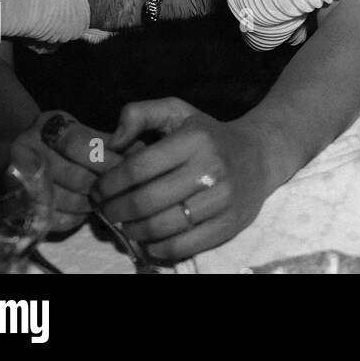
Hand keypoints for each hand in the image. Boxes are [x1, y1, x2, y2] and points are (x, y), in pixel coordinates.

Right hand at [15, 110, 121, 233]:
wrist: (21, 156)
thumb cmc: (66, 144)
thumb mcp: (85, 132)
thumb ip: (109, 141)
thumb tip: (138, 153)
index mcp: (49, 124)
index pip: (80, 143)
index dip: (107, 158)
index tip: (129, 168)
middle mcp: (27, 146)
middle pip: (73, 175)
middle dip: (101, 185)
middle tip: (120, 192)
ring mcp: (15, 176)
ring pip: (63, 198)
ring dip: (89, 204)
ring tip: (104, 202)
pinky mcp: (15, 202)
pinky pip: (50, 217)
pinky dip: (73, 218)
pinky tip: (83, 213)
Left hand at [92, 98, 279, 260]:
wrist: (261, 154)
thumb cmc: (210, 134)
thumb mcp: (178, 112)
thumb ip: (140, 114)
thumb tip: (112, 142)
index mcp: (195, 139)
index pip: (137, 168)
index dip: (108, 184)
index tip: (98, 190)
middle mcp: (211, 168)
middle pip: (145, 202)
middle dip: (115, 210)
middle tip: (106, 211)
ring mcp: (222, 199)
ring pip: (160, 227)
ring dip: (132, 231)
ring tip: (126, 224)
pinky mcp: (229, 225)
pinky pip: (181, 247)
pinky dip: (156, 249)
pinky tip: (148, 239)